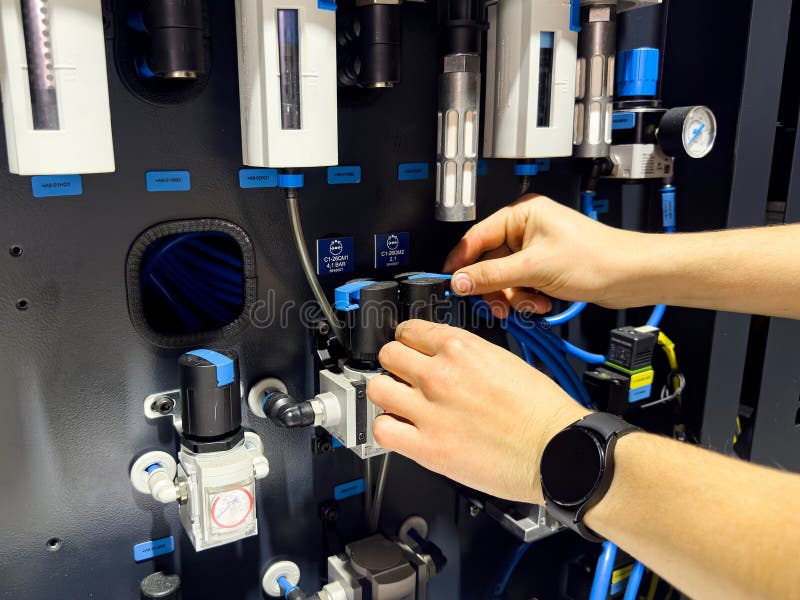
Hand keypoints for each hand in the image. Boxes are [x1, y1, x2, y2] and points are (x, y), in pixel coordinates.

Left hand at [367, 320, 590, 503]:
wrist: (557, 450)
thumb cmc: (542, 411)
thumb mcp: (505, 360)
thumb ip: (467, 357)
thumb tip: (446, 360)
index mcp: (461, 348)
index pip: (410, 330)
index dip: (408, 341)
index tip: (409, 349)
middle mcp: (440, 374)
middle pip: (389, 354)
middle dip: (395, 364)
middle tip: (404, 377)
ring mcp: (429, 410)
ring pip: (377, 387)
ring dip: (386, 393)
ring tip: (400, 403)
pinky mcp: (427, 446)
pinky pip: (382, 429)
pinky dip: (386, 428)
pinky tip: (401, 429)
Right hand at [443, 195, 643, 317]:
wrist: (630, 276)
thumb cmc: (596, 257)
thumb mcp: (534, 268)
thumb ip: (491, 275)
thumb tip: (460, 281)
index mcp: (521, 214)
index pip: (476, 238)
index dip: (462, 262)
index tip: (449, 282)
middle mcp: (526, 229)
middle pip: (489, 263)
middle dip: (495, 287)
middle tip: (496, 304)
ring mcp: (535, 250)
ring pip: (504, 279)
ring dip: (514, 297)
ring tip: (531, 303)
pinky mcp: (543, 268)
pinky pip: (520, 286)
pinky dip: (527, 299)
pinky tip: (542, 302)